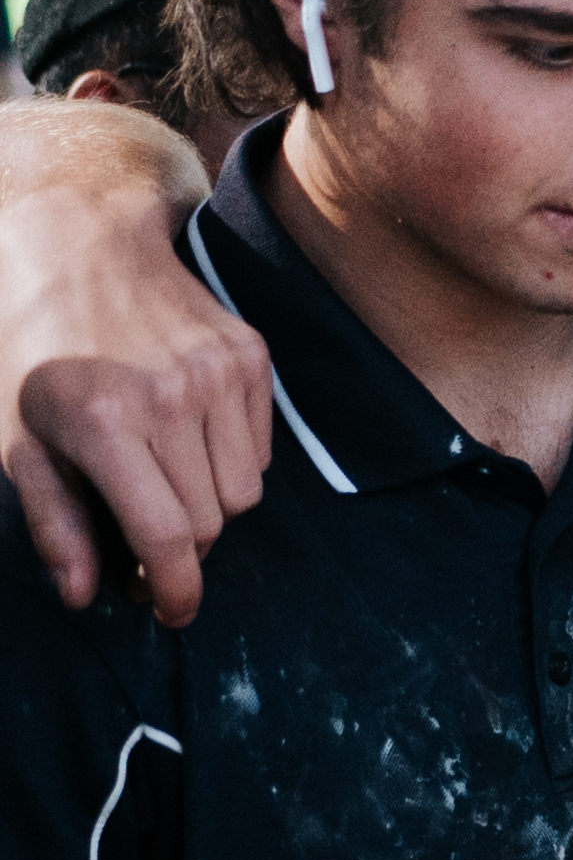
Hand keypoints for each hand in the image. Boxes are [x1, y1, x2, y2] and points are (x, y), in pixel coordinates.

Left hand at [0, 142, 264, 620]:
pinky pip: (262, 450)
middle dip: (181, 547)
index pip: (169, 535)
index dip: (176, 589)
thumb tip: (85, 594)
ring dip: (209, 506)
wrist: (80, 248)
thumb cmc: (30, 348)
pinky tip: (187, 442)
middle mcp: (173, 398)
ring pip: (245, 492)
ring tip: (165, 484)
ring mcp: (220, 375)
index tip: (170, 612)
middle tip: (145, 540)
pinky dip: (231, 464)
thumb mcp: (15, 439)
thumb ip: (55, 522)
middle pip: (211, 523)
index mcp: (106, 423)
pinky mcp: (250, 358)